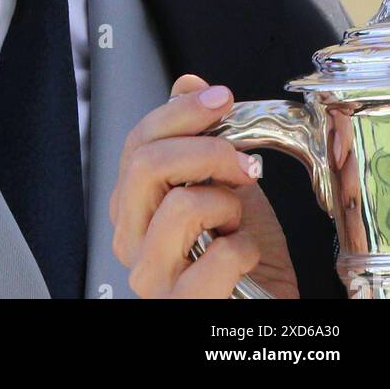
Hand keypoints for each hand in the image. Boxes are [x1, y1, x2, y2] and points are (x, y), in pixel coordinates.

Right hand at [109, 73, 299, 298]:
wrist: (262, 308)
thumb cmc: (242, 258)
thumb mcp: (224, 187)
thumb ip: (201, 140)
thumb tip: (188, 84)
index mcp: (133, 205)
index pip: (138, 142)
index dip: (181, 112)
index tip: (221, 99)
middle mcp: (130, 238)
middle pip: (146, 165)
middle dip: (205, 149)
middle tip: (242, 160)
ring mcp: (149, 276)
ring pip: (179, 206)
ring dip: (226, 204)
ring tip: (237, 221)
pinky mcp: (180, 305)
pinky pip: (217, 256)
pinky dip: (245, 249)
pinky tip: (245, 255)